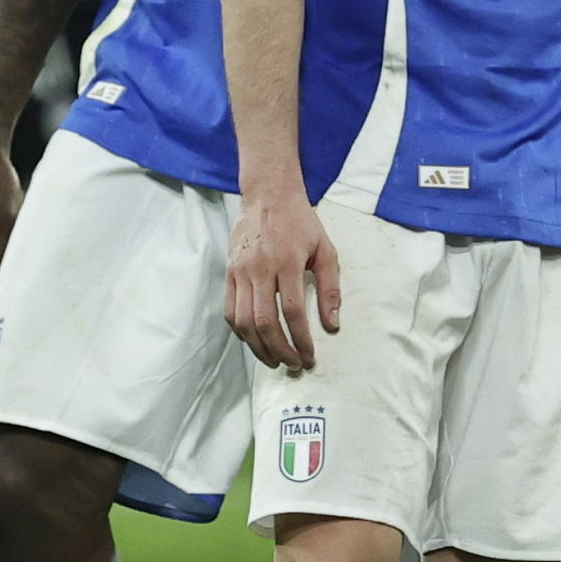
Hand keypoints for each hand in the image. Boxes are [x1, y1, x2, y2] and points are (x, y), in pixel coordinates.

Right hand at [225, 192, 341, 371]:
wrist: (268, 196)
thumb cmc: (302, 223)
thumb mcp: (326, 249)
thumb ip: (330, 288)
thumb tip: (332, 324)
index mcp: (287, 262)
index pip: (292, 311)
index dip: (301, 339)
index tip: (310, 356)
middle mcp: (260, 269)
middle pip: (264, 322)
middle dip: (280, 350)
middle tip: (293, 365)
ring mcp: (240, 272)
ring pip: (242, 321)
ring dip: (258, 347)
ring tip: (275, 361)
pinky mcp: (228, 273)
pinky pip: (230, 310)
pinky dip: (241, 331)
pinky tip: (255, 342)